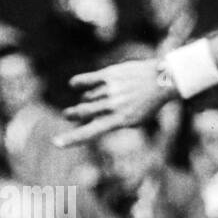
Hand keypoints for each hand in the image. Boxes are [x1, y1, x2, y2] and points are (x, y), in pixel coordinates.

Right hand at [55, 59, 175, 147]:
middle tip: (69, 115)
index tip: (56, 142)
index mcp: (120, 121)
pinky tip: (75, 85)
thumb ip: (110, 122)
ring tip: (97, 99)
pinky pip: (84, 80)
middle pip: (82, 112)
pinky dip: (78, 83)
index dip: (72, 138)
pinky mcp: (109, 74)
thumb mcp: (133, 120)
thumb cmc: (146, 104)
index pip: (91, 132)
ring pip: (86, 97)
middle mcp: (113, 106)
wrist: (161, 80)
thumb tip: (85, 123)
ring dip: (86, 99)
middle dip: (72, 114)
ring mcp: (111, 90)